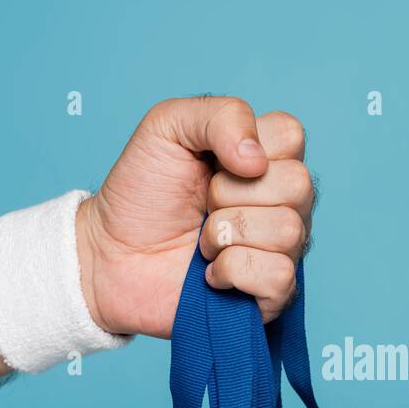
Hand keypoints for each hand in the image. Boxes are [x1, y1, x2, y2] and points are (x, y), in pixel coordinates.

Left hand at [75, 96, 313, 337]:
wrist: (111, 253)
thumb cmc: (143, 191)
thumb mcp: (167, 127)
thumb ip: (220, 114)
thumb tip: (257, 159)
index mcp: (265, 158)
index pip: (292, 134)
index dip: (245, 146)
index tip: (211, 163)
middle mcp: (283, 202)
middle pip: (297, 183)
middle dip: (231, 193)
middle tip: (202, 204)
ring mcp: (281, 248)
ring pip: (288, 230)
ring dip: (227, 233)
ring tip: (202, 240)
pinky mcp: (272, 293)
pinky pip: (279, 275)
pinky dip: (233, 271)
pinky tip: (211, 273)